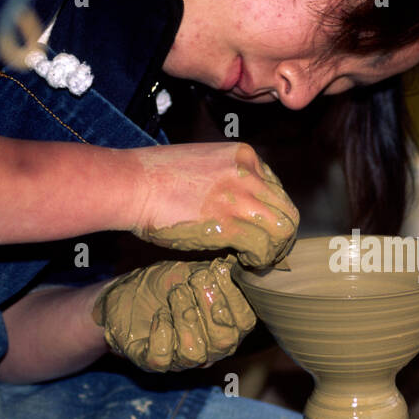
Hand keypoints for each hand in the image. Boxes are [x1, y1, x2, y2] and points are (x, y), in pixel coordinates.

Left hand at [91, 255, 256, 372]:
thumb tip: (238, 264)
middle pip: (225, 342)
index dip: (235, 298)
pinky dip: (161, 332)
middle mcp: (208, 348)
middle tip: (193, 281)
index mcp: (225, 326)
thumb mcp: (192, 271)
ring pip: (194, 352)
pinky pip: (162, 358)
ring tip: (175, 293)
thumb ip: (217, 273)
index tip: (217, 271)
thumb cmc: (162, 283)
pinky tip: (159, 315)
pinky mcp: (151, 362)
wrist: (123, 293)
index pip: (245, 322)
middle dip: (209, 306)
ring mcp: (180, 359)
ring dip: (185, 318)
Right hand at [129, 141, 298, 268]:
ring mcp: (241, 197)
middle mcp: (249, 173)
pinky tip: (247, 263)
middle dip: (282, 235)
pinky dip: (260, 259)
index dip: (271, 215)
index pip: (277, 190)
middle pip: (287, 210)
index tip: (262, 230)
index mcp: (244, 156)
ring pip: (283, 229)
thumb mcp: (204, 166)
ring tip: (259, 261)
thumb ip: (230, 183)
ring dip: (275, 250)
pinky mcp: (229, 223)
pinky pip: (263, 247)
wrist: (131, 184)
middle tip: (270, 252)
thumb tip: (244, 213)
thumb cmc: (155, 177)